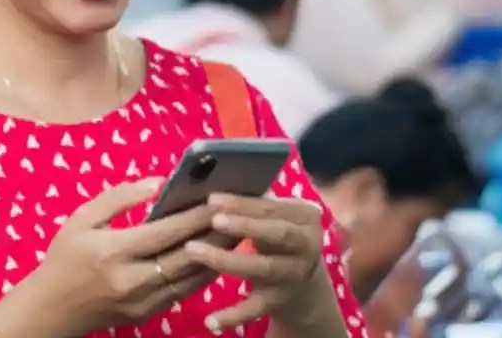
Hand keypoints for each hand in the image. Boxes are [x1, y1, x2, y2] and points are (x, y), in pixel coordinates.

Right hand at [0, 178, 218, 337]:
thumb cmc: (65, 257)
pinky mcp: (148, 315)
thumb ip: (119, 198)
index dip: (195, 217)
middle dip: (216, 235)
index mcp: (113, 252)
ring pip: (191, 279)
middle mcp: (132, 280)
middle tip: (241, 214)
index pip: (165, 233)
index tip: (218, 198)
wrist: (51, 309)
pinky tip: (216, 257)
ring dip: (217, 256)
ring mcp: (142, 302)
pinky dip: (203, 274)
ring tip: (238, 232)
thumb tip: (158, 183)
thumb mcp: (82, 219)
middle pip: (186, 257)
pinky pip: (183, 292)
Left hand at [183, 194, 325, 332]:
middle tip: (212, 220)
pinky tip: (210, 320)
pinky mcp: (280, 302)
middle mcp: (308, 246)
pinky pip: (255, 309)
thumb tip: (209, 180)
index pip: (273, 206)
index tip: (212, 197)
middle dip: (244, 226)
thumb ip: (252, 199)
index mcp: (306, 217)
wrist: (302, 278)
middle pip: (276, 234)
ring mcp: (294, 275)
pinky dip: (233, 316)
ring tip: (193, 250)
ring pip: (261, 269)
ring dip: (226, 260)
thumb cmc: (274, 232)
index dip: (243, 202)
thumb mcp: (274, 214)